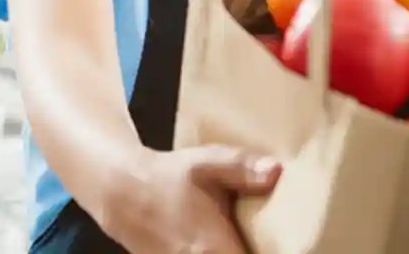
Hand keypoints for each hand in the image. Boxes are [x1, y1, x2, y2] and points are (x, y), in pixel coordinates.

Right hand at [110, 145, 282, 253]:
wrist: (122, 192)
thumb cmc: (168, 177)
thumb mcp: (208, 164)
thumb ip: (243, 169)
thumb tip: (276, 172)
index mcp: (213, 248)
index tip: (286, 246)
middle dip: (256, 251)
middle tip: (267, 240)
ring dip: (238, 250)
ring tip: (246, 239)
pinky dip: (220, 253)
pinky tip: (227, 241)